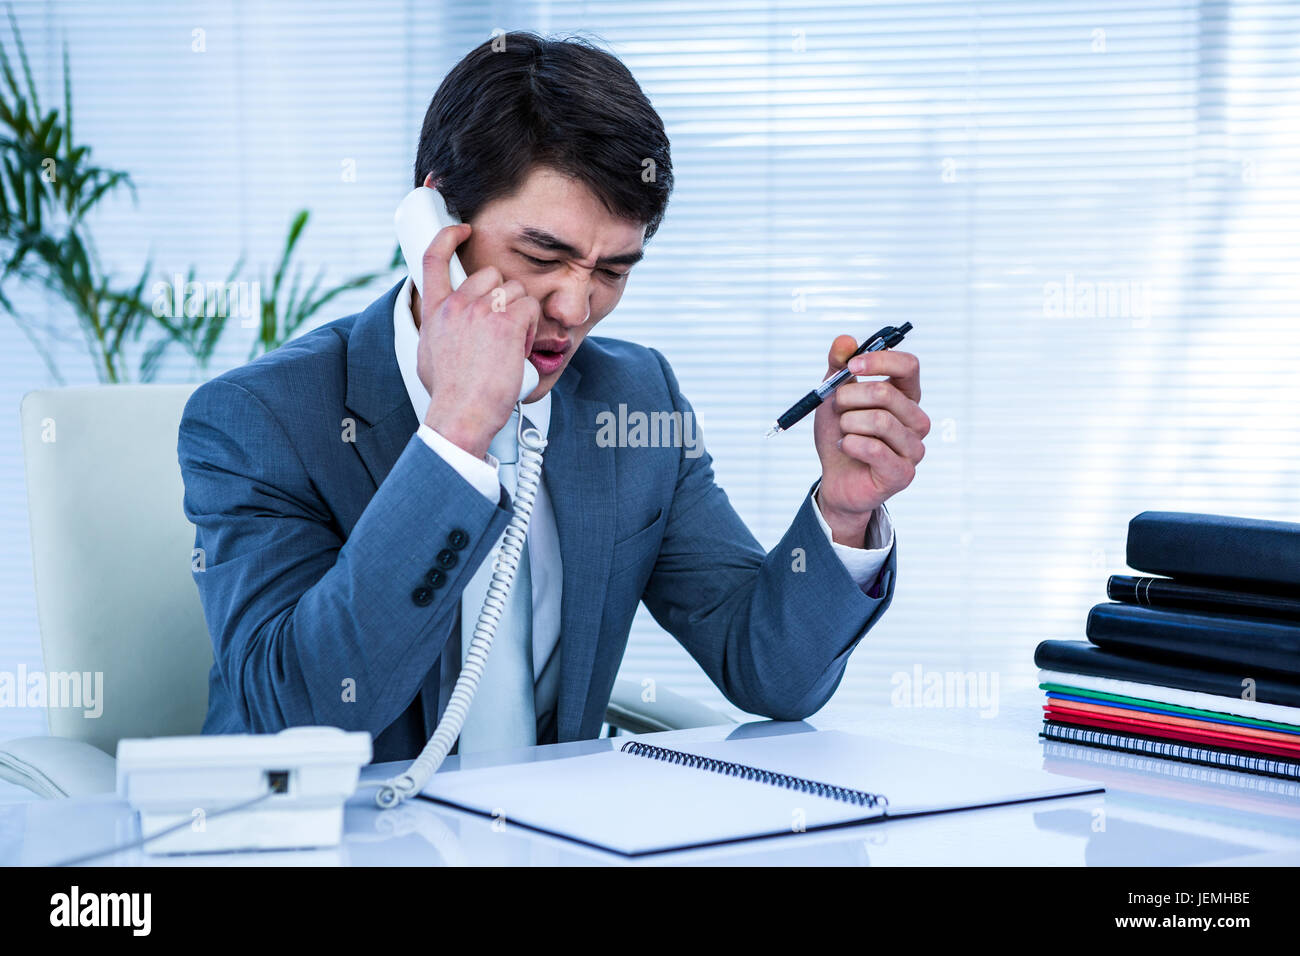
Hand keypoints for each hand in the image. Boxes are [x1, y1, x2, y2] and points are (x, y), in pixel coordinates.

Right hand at [416, 222, 540, 458]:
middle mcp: (456, 305)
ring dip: (520, 314)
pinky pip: (530, 309)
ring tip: (510, 344)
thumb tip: (442, 326)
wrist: (461, 413)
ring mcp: (481, 312)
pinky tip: (519, 349)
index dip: (448, 236)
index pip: (434, 258)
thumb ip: (438, 330)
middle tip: (502, 328)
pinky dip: (530, 328)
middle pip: (491, 274)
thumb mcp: (429, 355)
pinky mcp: (506, 323)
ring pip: (516, 291)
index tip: (462, 228)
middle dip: (503, 297)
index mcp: (435, 311)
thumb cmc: (449, 394)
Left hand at [812, 335, 928, 546]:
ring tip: (843, 432)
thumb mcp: (833, 396)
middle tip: (836, 408)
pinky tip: (845, 447)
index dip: (879, 360)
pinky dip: (850, 444)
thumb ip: (837, 366)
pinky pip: (874, 448)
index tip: (850, 366)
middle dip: (848, 398)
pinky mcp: (904, 473)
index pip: (909, 366)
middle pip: (886, 393)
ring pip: (879, 420)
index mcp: (906, 397)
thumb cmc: (841, 434)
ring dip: (848, 423)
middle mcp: (917, 420)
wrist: (835, 478)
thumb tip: (844, 340)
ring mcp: (914, 448)